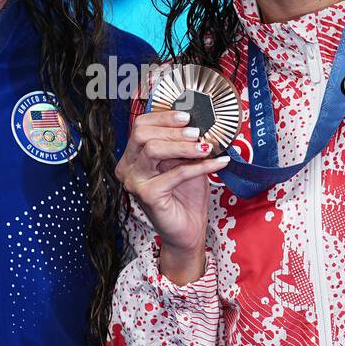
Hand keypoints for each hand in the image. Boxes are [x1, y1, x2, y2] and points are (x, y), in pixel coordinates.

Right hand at [115, 108, 229, 264]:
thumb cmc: (185, 195)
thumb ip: (182, 144)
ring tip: (206, 146)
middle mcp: (127, 168)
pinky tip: (217, 163)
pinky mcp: (148, 195)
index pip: (139, 126)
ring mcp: (134, 182)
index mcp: (131, 157)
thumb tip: (196, 122)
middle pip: (142, 134)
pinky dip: (200, 166)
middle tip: (197, 132)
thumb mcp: (183, 161)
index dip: (163, 117)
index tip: (187, 116)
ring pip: (154, 149)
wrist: (188, 229)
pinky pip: (176, 173)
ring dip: (184, 146)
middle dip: (173, 130)